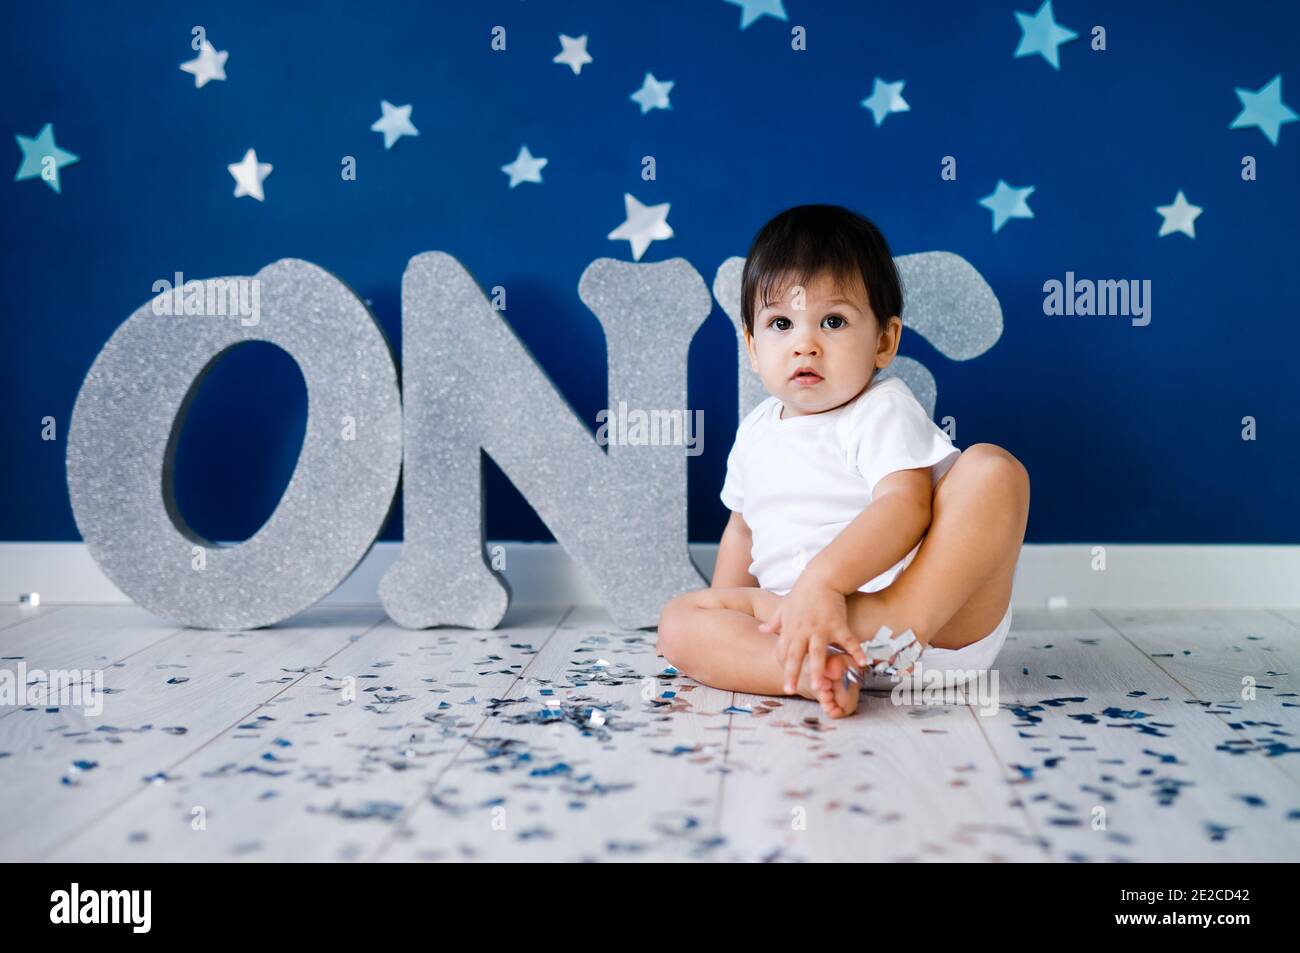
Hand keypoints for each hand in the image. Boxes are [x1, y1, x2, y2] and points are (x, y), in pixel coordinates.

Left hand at [758, 580, 867, 694]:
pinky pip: (847, 641)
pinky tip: (862, 665)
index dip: (784, 666)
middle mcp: (803, 630)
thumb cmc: (803, 592)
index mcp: (790, 628)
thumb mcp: (784, 606)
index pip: (783, 651)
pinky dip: (855, 652)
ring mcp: (820, 628)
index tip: (787, 680)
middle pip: (796, 655)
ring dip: (818, 670)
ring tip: (819, 687)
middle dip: (792, 673)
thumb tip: (762, 630)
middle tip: (789, 690)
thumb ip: (774, 621)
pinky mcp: (838, 623)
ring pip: (818, 652)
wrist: (821, 577)